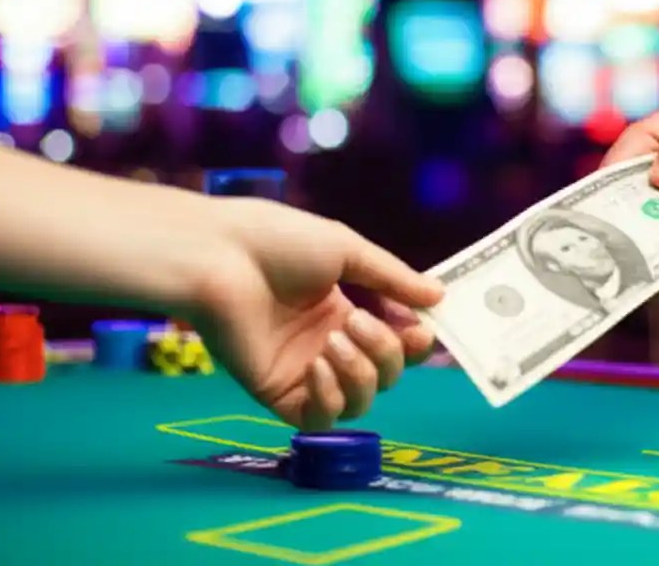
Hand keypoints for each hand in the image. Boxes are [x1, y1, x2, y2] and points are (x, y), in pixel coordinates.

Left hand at [180, 197, 443, 430]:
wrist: (219, 256)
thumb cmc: (278, 241)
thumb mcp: (348, 249)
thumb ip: (394, 278)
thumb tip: (439, 297)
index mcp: (344, 308)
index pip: (397, 340)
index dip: (415, 342)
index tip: (422, 330)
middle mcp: (327, 342)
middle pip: (386, 373)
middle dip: (387, 351)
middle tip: (358, 322)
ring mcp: (304, 370)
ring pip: (361, 401)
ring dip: (361, 373)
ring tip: (334, 339)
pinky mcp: (277, 392)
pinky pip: (321, 417)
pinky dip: (330, 396)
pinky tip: (318, 365)